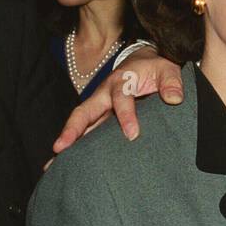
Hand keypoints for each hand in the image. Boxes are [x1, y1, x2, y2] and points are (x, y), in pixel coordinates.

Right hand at [52, 48, 184, 152]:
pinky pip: (86, 131)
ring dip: (66, 142)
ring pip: (80, 124)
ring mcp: (100, 107)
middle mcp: (104, 95)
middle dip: (73, 129)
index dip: (126, 115)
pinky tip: (63, 164)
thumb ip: (172, 83)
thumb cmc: (156, 67)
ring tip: (51, 164)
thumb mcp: (168, 69)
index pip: (122, 98)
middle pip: (84, 111)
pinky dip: (74, 146)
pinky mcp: (100, 117)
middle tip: (61, 147)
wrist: (144, 62)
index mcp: (122, 81)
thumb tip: (174, 99)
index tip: (132, 135)